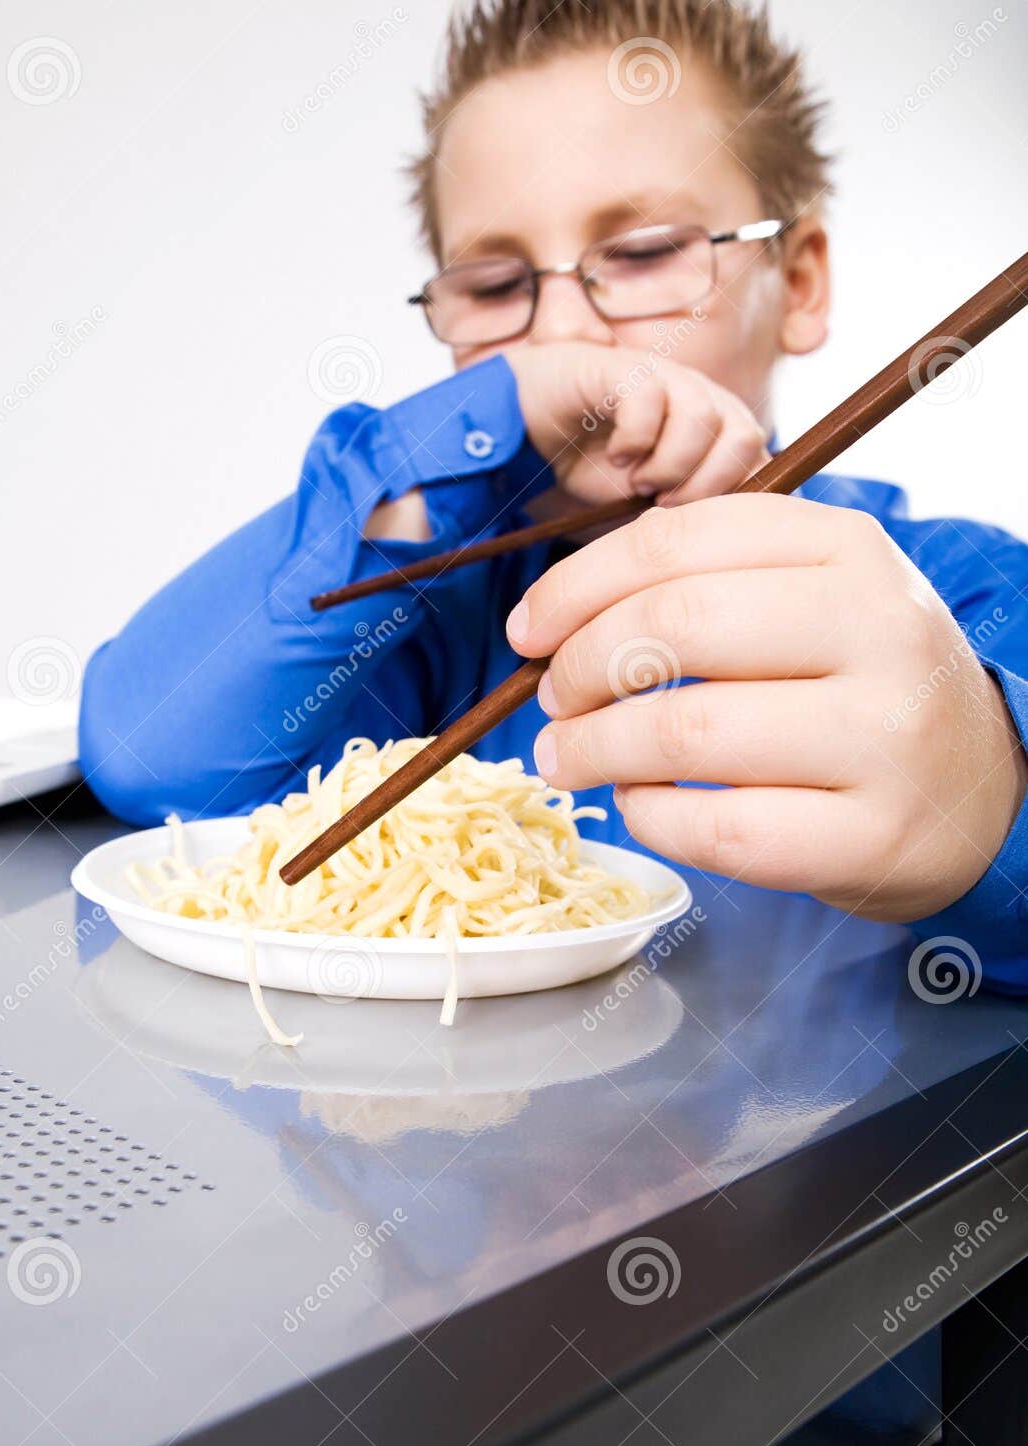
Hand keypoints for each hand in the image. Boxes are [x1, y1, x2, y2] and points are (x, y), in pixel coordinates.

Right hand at [503, 342, 768, 508]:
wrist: (534, 438)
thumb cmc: (597, 476)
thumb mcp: (649, 514)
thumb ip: (692, 520)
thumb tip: (729, 544)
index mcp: (721, 438)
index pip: (764, 464)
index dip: (735, 503)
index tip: (695, 529)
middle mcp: (706, 403)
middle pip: (746, 436)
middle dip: (706, 484)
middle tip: (664, 503)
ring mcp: (670, 380)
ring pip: (704, 417)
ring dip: (668, 464)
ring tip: (637, 480)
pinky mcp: (628, 367)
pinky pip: (652, 397)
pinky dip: (634, 439)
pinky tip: (616, 455)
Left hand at [505, 495, 1026, 921]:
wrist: (981, 788)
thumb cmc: (861, 685)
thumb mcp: (814, 597)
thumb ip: (708, 581)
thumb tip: (556, 617)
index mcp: (852, 550)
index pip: (680, 543)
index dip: (578, 587)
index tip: (529, 631)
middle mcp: (879, 630)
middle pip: (677, 629)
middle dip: (580, 669)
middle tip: (552, 701)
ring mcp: (884, 737)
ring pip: (688, 733)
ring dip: (596, 750)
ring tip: (568, 758)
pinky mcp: (872, 835)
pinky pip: (718, 827)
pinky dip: (650, 817)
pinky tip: (641, 804)